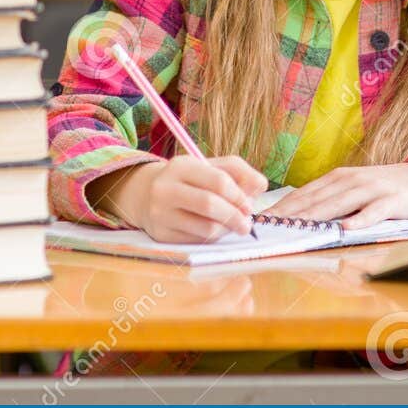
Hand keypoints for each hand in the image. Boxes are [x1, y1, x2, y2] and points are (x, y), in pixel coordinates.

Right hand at [93, 155, 267, 243]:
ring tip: (232, 226)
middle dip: (235, 216)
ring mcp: (160, 213)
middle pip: (210, 205)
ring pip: (205, 228)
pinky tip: (214, 231)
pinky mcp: (161, 235)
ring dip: (226, 230)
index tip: (249, 205)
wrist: (146, 196)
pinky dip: (212, 239)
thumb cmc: (188, 181)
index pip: (218, 181)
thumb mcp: (209, 168)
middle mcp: (165, 188)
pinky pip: (197, 241)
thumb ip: (238, 171)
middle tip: (246, 224)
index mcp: (181, 166)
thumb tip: (261, 185)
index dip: (239, 195)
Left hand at [273, 161, 407, 229]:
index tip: (262, 220)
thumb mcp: (352, 190)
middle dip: (291, 214)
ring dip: (317, 216)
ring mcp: (371, 190)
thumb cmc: (381, 190)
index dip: (282, 207)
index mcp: (337, 179)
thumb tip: (297, 217)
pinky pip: (374, 213)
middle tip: (270, 227)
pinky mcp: (392, 202)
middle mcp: (350, 181)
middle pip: (316, 199)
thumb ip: (329, 201)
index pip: (304, 194)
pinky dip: (360, 220)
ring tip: (297, 228)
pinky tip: (346, 228)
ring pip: (340, 204)